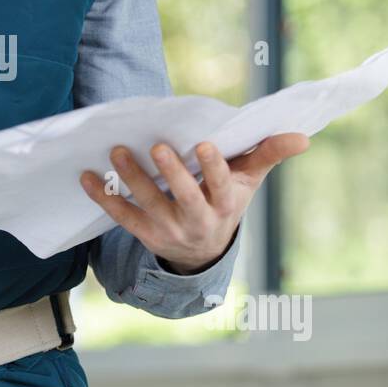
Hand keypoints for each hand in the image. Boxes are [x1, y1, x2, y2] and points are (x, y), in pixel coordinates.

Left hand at [79, 132, 309, 273]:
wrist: (203, 250)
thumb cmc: (226, 200)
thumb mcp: (249, 180)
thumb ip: (269, 153)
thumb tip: (302, 136)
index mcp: (225, 204)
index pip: (223, 186)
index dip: (214, 168)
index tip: (204, 145)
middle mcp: (198, 220)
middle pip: (185, 198)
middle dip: (173, 174)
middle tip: (158, 147)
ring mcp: (170, 230)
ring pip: (149, 206)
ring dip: (131, 179)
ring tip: (117, 152)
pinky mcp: (145, 234)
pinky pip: (121, 217)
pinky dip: (102, 198)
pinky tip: (85, 177)